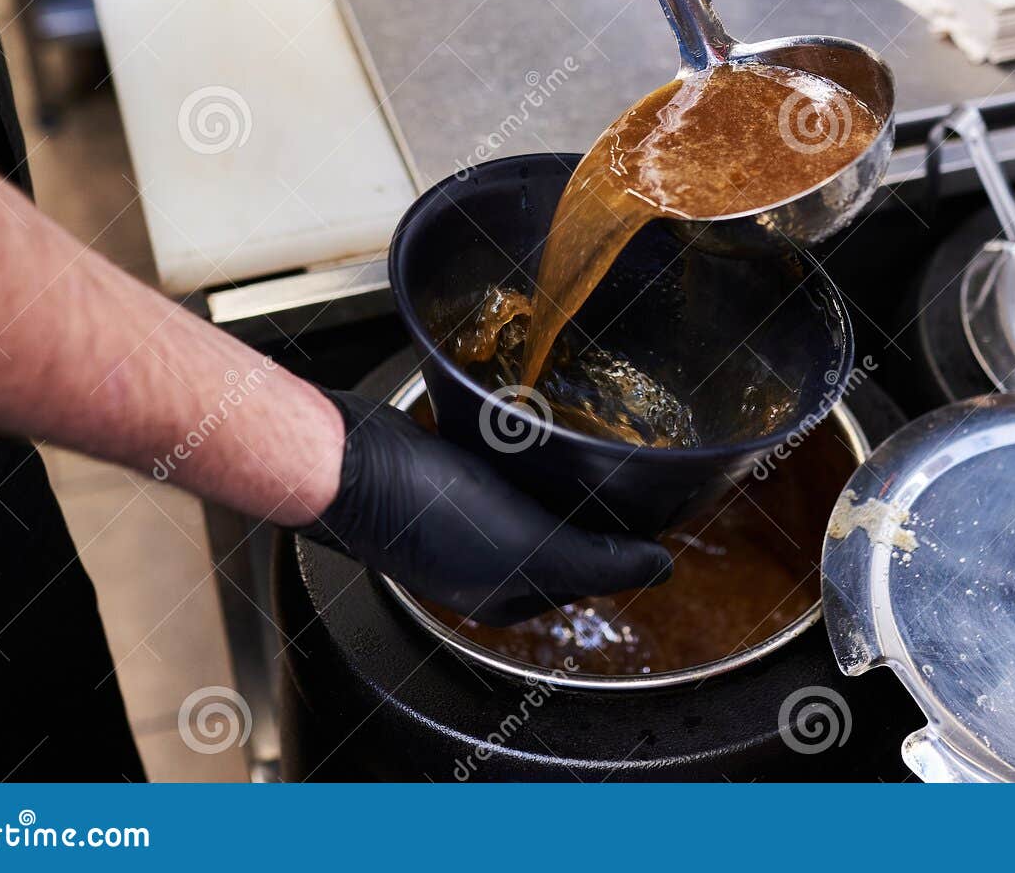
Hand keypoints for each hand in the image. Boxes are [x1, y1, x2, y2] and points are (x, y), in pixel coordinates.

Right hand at [295, 389, 671, 625]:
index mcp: (509, 593)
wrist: (349, 461)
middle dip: (598, 505)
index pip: (592, 573)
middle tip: (634, 464)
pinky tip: (546, 420)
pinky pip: (507, 461)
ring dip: (567, 472)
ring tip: (599, 437)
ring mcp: (465, 515)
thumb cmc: (429, 513)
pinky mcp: (448, 471)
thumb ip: (601, 562)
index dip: (625, 545)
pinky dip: (531, 446)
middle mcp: (487, 561)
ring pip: (538, 495)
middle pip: (566, 533)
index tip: (656, 508)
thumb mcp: (531, 549)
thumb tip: (664, 569)